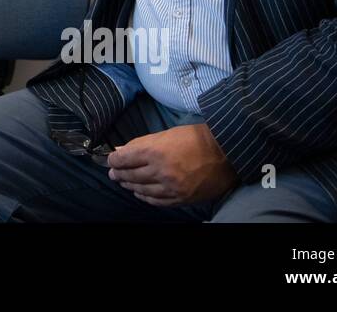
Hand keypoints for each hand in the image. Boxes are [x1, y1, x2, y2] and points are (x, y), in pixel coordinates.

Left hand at [106, 123, 237, 206]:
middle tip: (113, 173)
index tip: (111, 160)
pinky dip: (146, 198)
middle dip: (119, 174)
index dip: (114, 160)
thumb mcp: (165, 134)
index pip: (124, 159)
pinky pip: (157, 201)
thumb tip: (121, 150)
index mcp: (155, 151)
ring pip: (142, 190)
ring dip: (130, 186)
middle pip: (131, 175)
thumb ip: (141, 143)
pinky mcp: (182, 198)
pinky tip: (140, 194)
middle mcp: (160, 171)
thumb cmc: (195, 138)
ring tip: (124, 182)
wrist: (225, 151)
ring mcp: (171, 187)